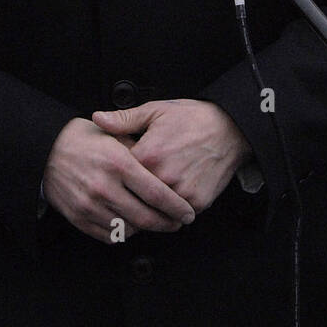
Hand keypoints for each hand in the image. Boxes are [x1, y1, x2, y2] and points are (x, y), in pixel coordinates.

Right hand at [42, 117, 195, 243]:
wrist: (46, 150)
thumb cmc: (83, 139)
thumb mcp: (114, 134)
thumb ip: (140, 150)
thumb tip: (165, 168)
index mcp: (118, 163)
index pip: (157, 193)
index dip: (177, 206)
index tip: (187, 211)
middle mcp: (104, 186)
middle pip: (146, 217)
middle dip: (168, 223)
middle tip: (178, 222)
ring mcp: (91, 205)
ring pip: (130, 229)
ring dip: (147, 230)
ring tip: (156, 222)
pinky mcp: (79, 218)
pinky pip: (110, 235)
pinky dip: (125, 233)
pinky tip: (132, 224)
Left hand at [93, 99, 252, 215]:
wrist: (230, 128)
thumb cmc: (191, 117)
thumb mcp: (155, 111)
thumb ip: (124, 120)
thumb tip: (97, 119)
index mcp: (148, 155)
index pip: (120, 177)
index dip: (116, 174)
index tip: (115, 172)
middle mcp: (164, 177)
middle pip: (135, 198)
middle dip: (129, 195)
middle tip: (128, 190)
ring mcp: (182, 193)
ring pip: (155, 211)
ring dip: (149, 208)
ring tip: (146, 197)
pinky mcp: (198, 203)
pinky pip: (176, 216)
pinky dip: (170, 211)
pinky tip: (166, 199)